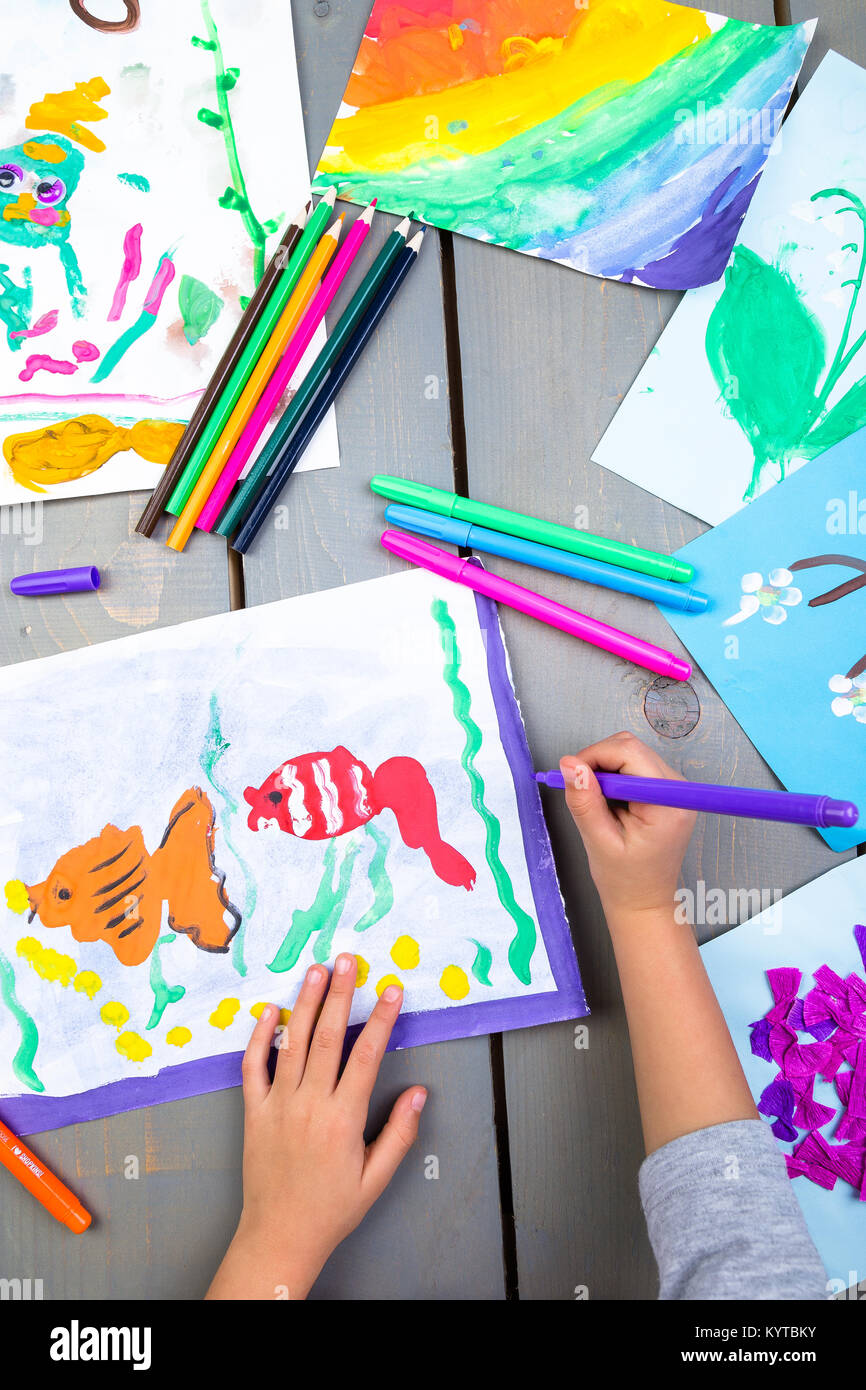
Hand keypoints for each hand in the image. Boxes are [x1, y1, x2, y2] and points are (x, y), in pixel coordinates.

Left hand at [206, 955, 426, 1299]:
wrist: (279, 1236)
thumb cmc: (330, 1210)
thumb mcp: (376, 1179)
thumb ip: (399, 1133)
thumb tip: (419, 1094)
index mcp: (342, 1119)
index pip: (367, 1056)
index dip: (381, 1019)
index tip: (391, 990)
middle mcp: (309, 1105)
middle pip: (327, 1037)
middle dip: (340, 994)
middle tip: (349, 961)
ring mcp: (277, 1105)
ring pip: (292, 1042)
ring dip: (305, 1002)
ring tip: (316, 971)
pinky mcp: (254, 1111)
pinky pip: (253, 1066)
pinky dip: (259, 1036)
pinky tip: (269, 1011)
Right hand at [560, 732, 695, 920]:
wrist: (645, 901)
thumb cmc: (625, 880)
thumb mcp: (598, 841)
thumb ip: (584, 801)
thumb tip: (569, 764)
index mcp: (666, 804)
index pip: (629, 753)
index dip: (595, 756)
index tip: (572, 775)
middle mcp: (678, 790)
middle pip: (631, 748)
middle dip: (598, 761)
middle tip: (581, 791)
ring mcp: (675, 788)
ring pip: (631, 753)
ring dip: (606, 770)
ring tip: (598, 803)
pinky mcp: (667, 790)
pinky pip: (635, 766)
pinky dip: (614, 776)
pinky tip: (609, 802)